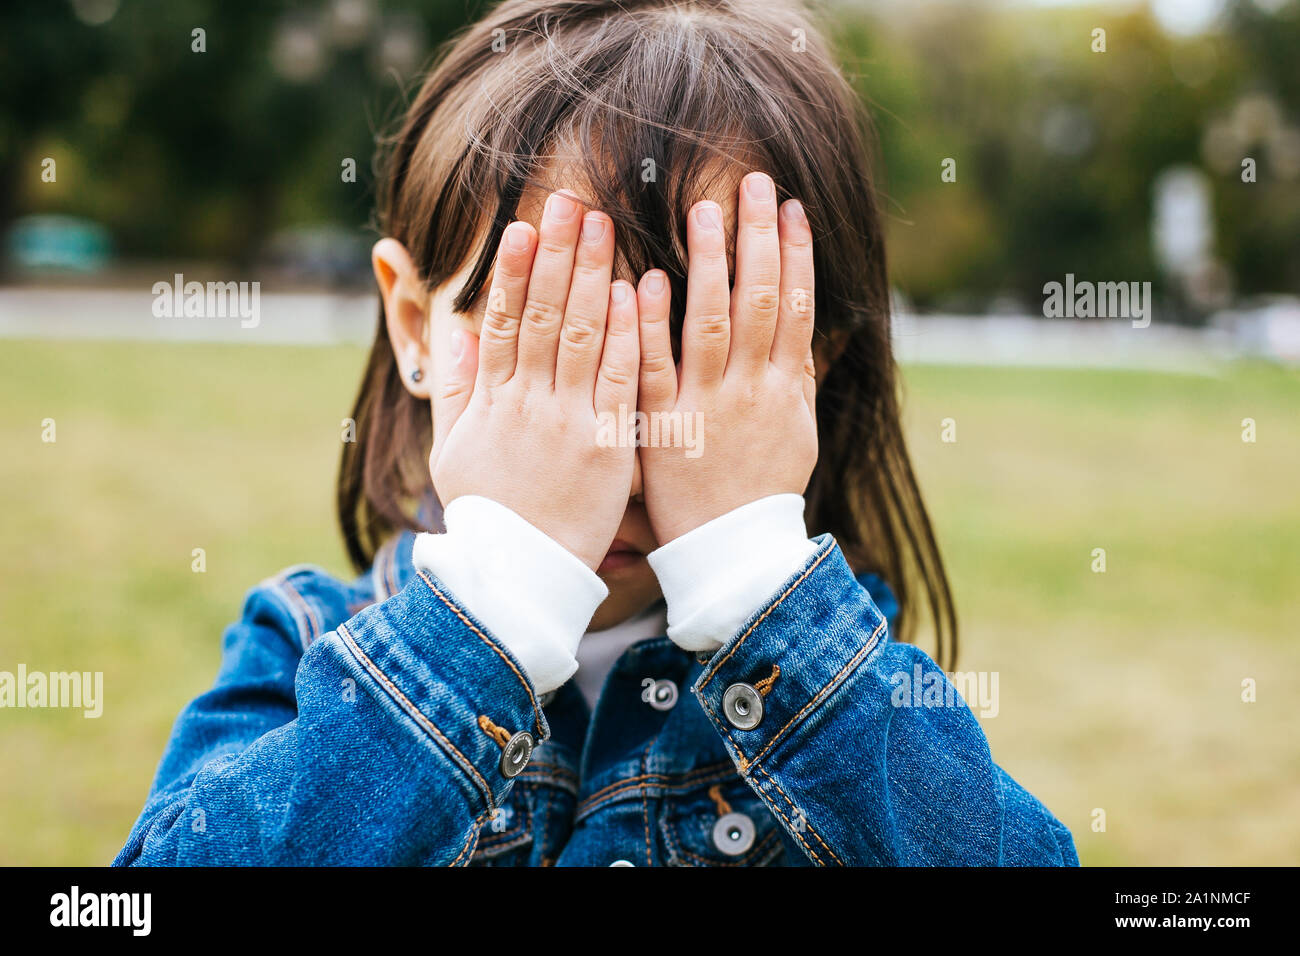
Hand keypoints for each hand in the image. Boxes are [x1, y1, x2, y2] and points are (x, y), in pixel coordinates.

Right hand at [429, 191, 639, 569]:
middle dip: (557, 254)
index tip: (522, 226)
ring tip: (602, 224)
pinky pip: (620, 379)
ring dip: (592, 274)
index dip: (513, 272)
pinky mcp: (607, 444)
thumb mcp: (452, 452)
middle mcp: (528, 403)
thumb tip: (450, 336)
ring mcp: (568, 421)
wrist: (519, 577)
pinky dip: (628, 334)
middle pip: (544, 314)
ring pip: (582, 335)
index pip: (501, 323)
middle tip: (570, 200)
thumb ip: (454, 391)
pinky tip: (635, 289)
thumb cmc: (488, 516)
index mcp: (491, 402)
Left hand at [636, 172, 816, 544]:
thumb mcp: (797, 432)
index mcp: (786, 389)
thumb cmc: (762, 490)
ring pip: (713, 322)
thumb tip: (811, 329)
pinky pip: (657, 368)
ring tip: (707, 209)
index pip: (796, 307)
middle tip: (755, 184)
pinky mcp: (663, 426)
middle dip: (759, 239)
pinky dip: (653, 324)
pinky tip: (649, 279)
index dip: (796, 255)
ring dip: (711, 263)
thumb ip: (799, 377)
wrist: (730, 553)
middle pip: (760, 301)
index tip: (791, 207)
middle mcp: (752, 390)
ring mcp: (707, 405)